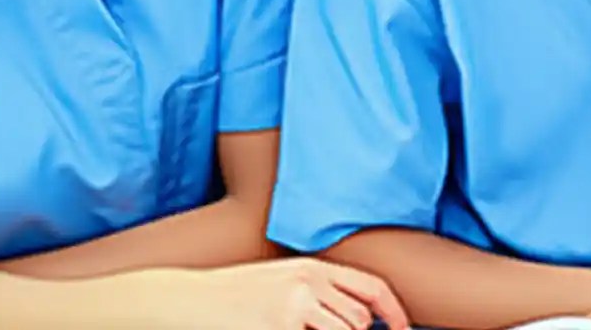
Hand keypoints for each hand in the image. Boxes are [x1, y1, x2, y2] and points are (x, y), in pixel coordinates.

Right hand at [183, 258, 409, 329]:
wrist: (186, 299)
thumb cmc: (233, 295)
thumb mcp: (281, 280)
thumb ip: (317, 291)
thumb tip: (357, 317)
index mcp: (311, 267)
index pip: (371, 286)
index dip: (395, 311)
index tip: (404, 328)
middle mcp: (307, 283)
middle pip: (359, 319)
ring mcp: (291, 308)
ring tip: (300, 329)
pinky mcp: (275, 329)